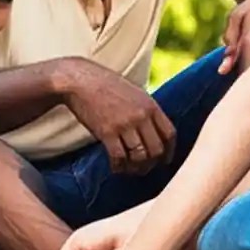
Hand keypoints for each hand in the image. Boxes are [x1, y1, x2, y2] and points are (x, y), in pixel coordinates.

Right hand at [59, 59, 174, 174]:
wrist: (80, 80)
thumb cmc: (105, 86)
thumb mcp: (134, 93)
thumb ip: (145, 110)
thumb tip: (152, 131)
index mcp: (150, 105)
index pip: (169, 134)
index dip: (169, 151)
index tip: (164, 160)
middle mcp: (141, 115)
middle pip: (156, 149)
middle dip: (151, 164)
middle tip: (143, 168)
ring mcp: (125, 124)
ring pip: (139, 157)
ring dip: (135, 168)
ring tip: (128, 169)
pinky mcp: (107, 132)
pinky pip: (119, 157)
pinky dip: (118, 167)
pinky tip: (115, 167)